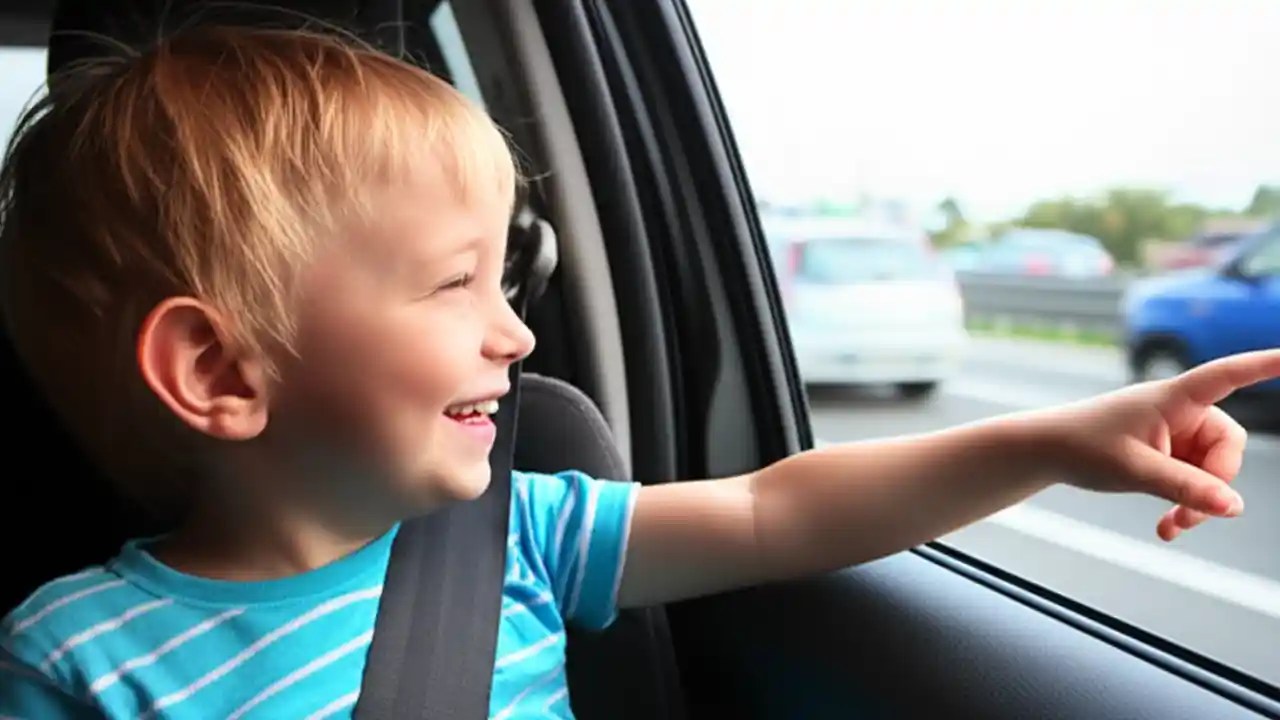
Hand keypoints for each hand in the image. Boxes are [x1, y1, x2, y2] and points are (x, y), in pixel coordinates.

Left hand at [1043, 349, 1279, 540]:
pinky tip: (1167, 528)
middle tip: (1189, 517)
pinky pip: (1193, 480)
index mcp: (1173, 397)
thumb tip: (1234, 506)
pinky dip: (1184, 503)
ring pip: (1212, 471)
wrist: (1046, 452)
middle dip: (1214, 484)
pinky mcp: (1168, 453)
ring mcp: (1175, 433)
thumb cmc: (1083, 445)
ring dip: (1197, 501)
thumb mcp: (1136, 470)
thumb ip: (1186, 488)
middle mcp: (1180, 410)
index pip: (1228, 375)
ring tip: (1171, 526)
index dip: (1263, 365)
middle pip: (1228, 446)